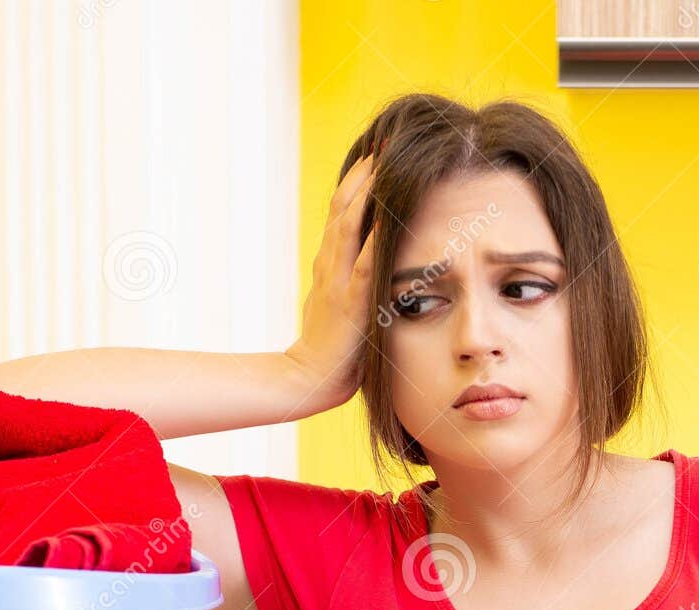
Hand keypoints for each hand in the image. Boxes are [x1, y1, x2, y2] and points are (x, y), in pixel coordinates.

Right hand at [285, 150, 378, 413]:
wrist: (308, 379)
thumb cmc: (329, 351)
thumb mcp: (337, 307)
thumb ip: (348, 284)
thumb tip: (368, 266)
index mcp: (328, 265)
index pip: (342, 213)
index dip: (357, 182)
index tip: (376, 154)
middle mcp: (330, 265)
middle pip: (344, 207)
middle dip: (364, 173)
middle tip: (383, 141)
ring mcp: (338, 280)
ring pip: (350, 224)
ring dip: (368, 191)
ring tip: (385, 160)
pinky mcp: (350, 300)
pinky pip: (366, 261)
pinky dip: (378, 235)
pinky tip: (390, 212)